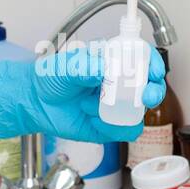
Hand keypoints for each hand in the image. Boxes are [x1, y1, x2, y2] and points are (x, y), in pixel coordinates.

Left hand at [0, 46, 166, 141]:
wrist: (36, 101)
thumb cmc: (51, 76)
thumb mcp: (64, 65)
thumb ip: (83, 66)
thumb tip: (101, 70)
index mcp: (114, 61)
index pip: (144, 58)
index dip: (154, 63)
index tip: (154, 71)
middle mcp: (121, 83)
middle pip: (152, 87)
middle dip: (153, 92)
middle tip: (145, 96)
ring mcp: (117, 106)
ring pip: (139, 112)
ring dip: (119, 112)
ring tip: (90, 107)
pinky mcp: (110, 126)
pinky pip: (125, 131)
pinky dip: (112, 128)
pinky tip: (92, 121)